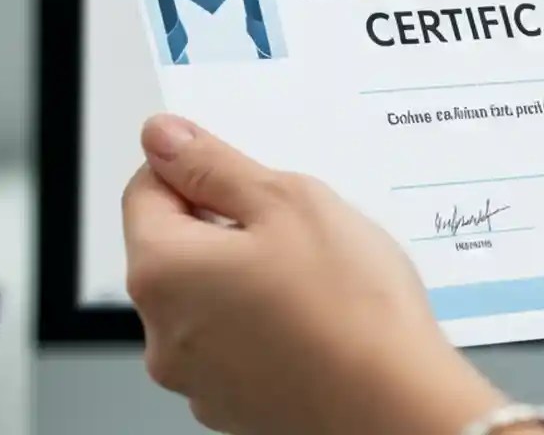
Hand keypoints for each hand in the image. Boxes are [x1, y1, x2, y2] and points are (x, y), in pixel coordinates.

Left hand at [122, 115, 505, 434]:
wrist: (396, 404)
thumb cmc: (350, 307)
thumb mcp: (287, 201)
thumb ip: (214, 165)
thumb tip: (164, 138)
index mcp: (162, 270)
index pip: (146, 189)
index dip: (197, 167)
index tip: (242, 168)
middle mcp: (162, 331)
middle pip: (177, 246)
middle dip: (229, 224)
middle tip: (296, 225)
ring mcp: (195, 376)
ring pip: (209, 296)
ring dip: (248, 274)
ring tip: (315, 276)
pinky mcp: (232, 403)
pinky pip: (235, 341)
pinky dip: (265, 322)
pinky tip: (316, 317)